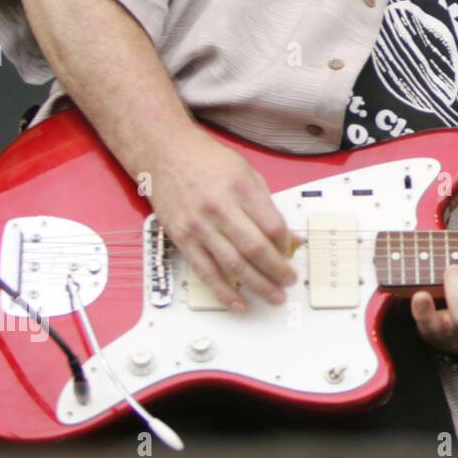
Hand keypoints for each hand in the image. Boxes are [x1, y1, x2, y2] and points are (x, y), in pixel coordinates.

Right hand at [144, 126, 297, 310]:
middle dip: (277, 271)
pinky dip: (224, 291)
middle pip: (255, 249)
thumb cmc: (208, 161)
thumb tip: (290, 239)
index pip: (272, 226)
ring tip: (274, 297)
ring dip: (257, 285)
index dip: (286, 245)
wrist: (165, 153)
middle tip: (289, 283)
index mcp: (241, 189)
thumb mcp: (248, 174)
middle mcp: (219, 208)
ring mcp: (199, 226)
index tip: (291, 253)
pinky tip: (239, 303)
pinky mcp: (182, 238)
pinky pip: (205, 271)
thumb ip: (269, 207)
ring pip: (232, 265)